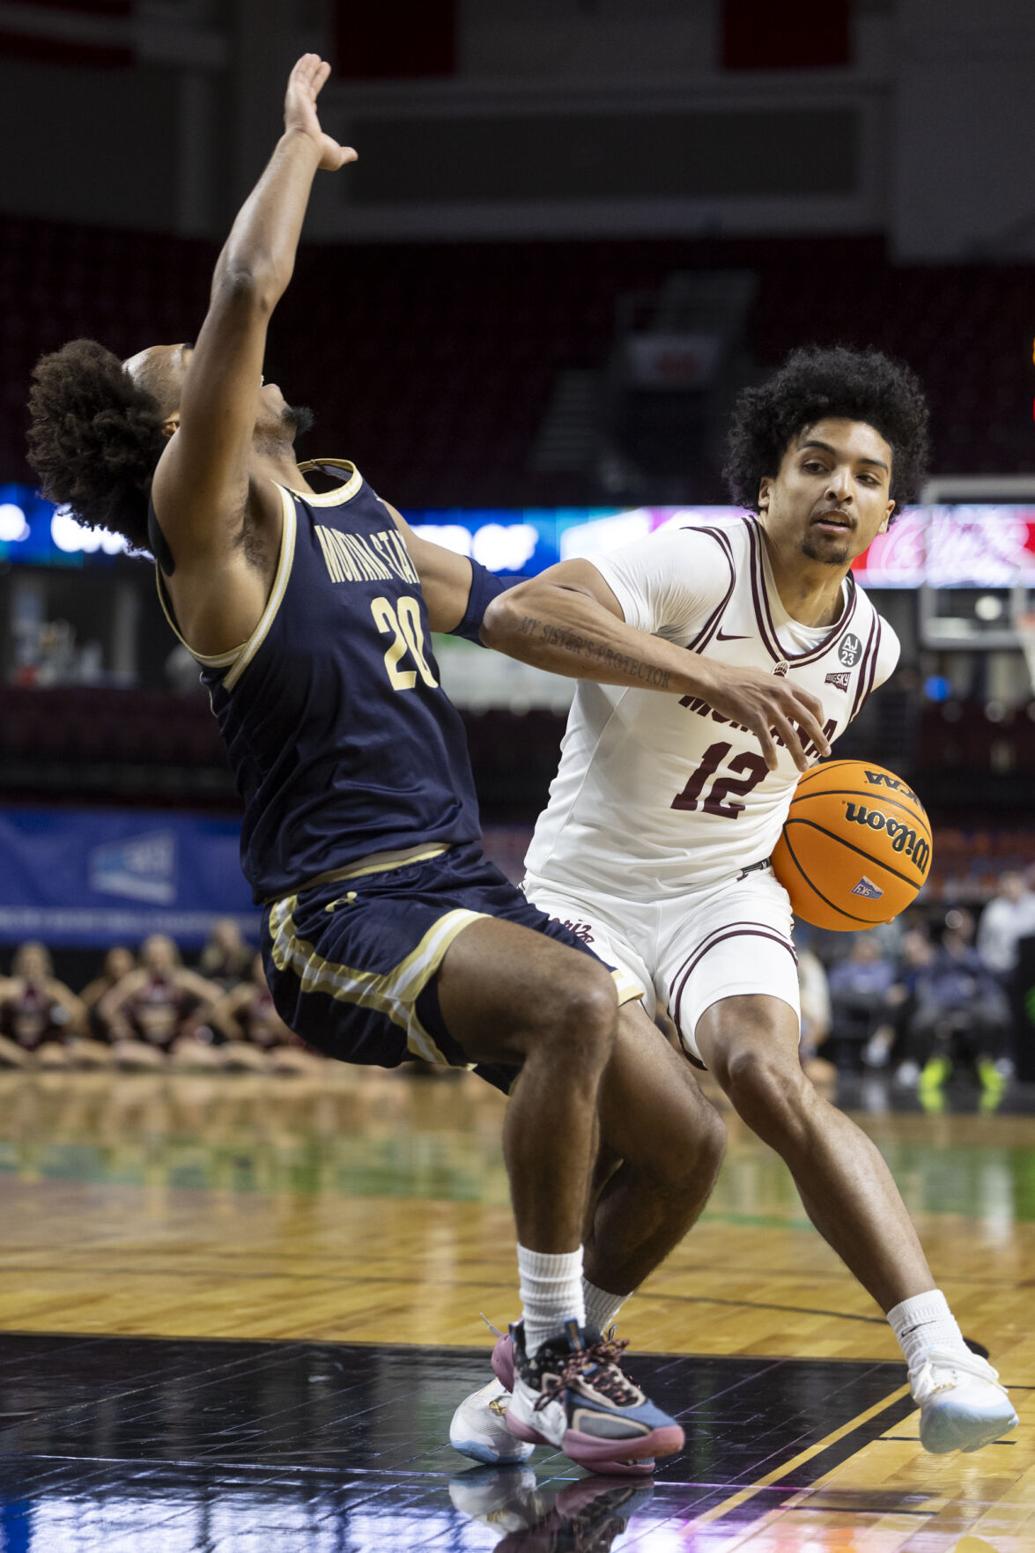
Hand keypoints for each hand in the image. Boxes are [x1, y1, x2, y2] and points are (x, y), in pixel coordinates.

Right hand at [283, 53, 356, 171]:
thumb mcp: (336, 155)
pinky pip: (299, 75)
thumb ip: (345, 153)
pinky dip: (303, 66)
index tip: (313, 93)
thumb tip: (355, 155)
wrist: (305, 147)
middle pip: (307, 89)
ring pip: (302, 80)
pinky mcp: (295, 93)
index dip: (312, 98)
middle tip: (319, 66)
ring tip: (314, 56)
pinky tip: (309, 57)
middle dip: (312, 77)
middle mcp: (298, 112)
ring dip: (308, 68)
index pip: (309, 106)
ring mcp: (296, 101)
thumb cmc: (318, 155)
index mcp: (305, 125)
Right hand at [698, 662, 830, 773]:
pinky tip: (773, 766)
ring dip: (799, 754)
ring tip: (804, 767)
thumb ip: (777, 686)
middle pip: (808, 722)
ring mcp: (769, 709)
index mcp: (787, 686)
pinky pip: (767, 742)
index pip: (813, 703)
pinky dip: (771, 756)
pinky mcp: (755, 719)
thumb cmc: (736, 677)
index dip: (820, 718)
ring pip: (791, 736)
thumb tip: (781, 690)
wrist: (716, 680)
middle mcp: (782, 697)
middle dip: (820, 739)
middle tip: (826, 752)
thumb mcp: (764, 676)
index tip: (820, 728)